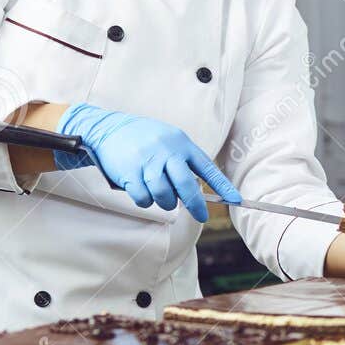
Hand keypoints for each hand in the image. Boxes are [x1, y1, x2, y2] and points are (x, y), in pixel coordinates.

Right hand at [54, 103, 239, 220]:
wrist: (108, 129)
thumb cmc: (143, 139)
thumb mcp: (169, 141)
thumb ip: (182, 162)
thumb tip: (195, 190)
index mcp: (182, 144)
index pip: (207, 168)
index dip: (223, 186)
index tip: (236, 200)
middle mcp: (167, 152)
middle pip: (187, 186)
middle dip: (195, 205)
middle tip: (200, 215)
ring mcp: (148, 161)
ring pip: (165, 195)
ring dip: (166, 202)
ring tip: (161, 196)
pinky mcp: (131, 172)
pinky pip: (144, 198)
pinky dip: (145, 201)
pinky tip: (142, 191)